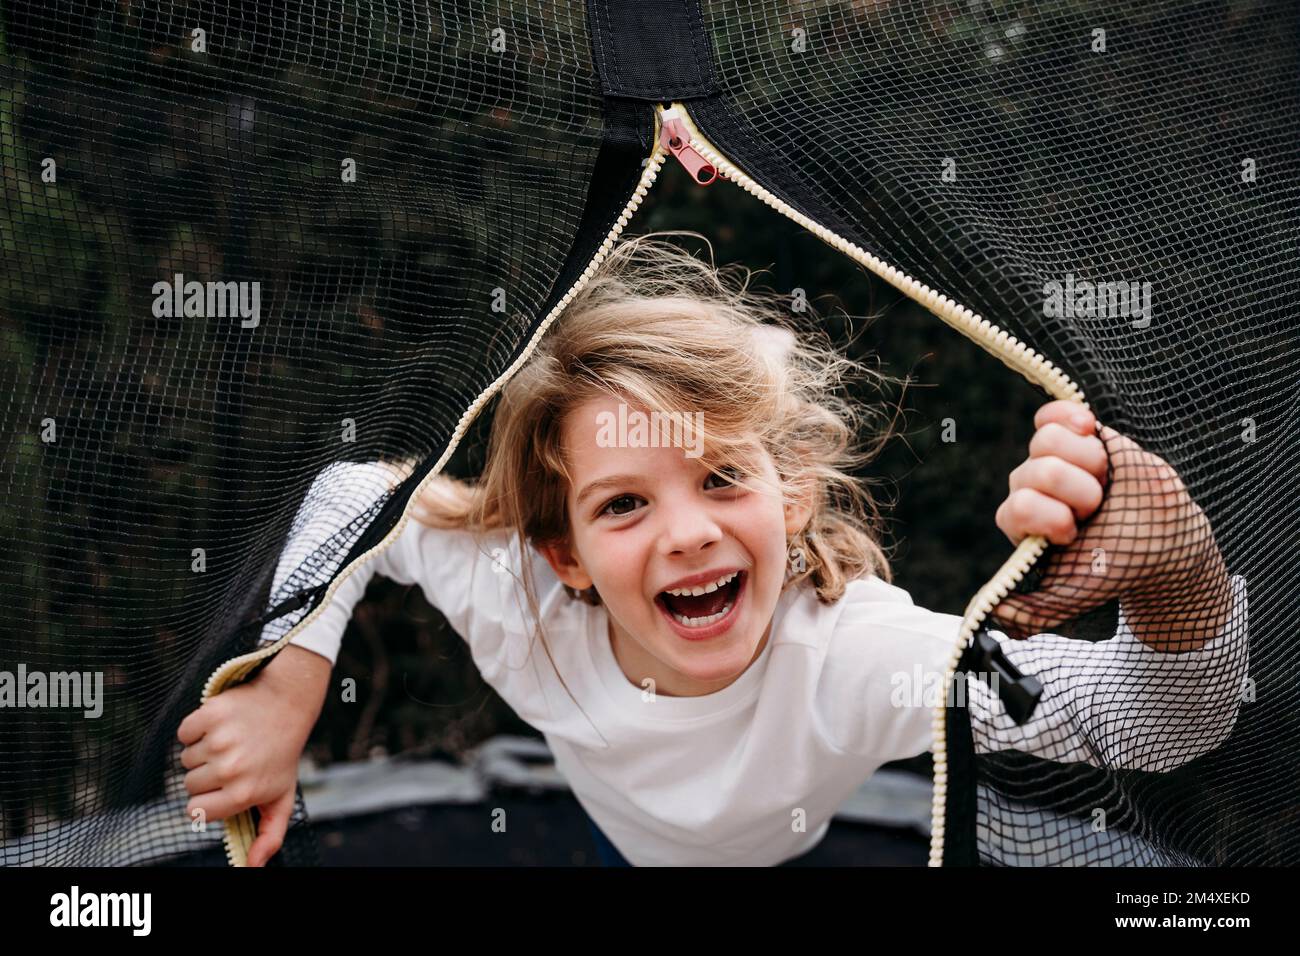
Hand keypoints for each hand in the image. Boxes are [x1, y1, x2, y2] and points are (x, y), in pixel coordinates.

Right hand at [177, 644, 331, 865]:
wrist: (288, 703)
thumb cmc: (282, 755)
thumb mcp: (282, 797)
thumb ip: (269, 836)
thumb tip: (252, 868)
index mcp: (244, 794)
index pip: (195, 811)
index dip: (207, 800)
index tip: (225, 787)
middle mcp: (230, 769)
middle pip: (189, 784)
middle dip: (207, 774)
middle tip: (235, 759)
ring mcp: (219, 741)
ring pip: (185, 759)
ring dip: (202, 750)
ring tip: (232, 741)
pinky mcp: (210, 715)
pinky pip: (184, 732)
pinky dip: (196, 729)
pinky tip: (223, 725)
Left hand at [992, 400, 1230, 650]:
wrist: (1161, 540)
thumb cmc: (1114, 566)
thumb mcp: (1072, 597)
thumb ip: (1032, 612)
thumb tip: (991, 614)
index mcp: (1022, 522)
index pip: (1018, 507)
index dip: (1054, 517)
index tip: (1076, 533)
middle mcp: (1030, 488)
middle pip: (1039, 470)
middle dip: (1080, 491)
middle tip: (1098, 508)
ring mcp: (1051, 459)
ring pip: (1047, 440)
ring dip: (1087, 461)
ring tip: (1104, 480)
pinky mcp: (1074, 436)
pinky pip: (1052, 415)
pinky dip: (1069, 417)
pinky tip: (1089, 428)